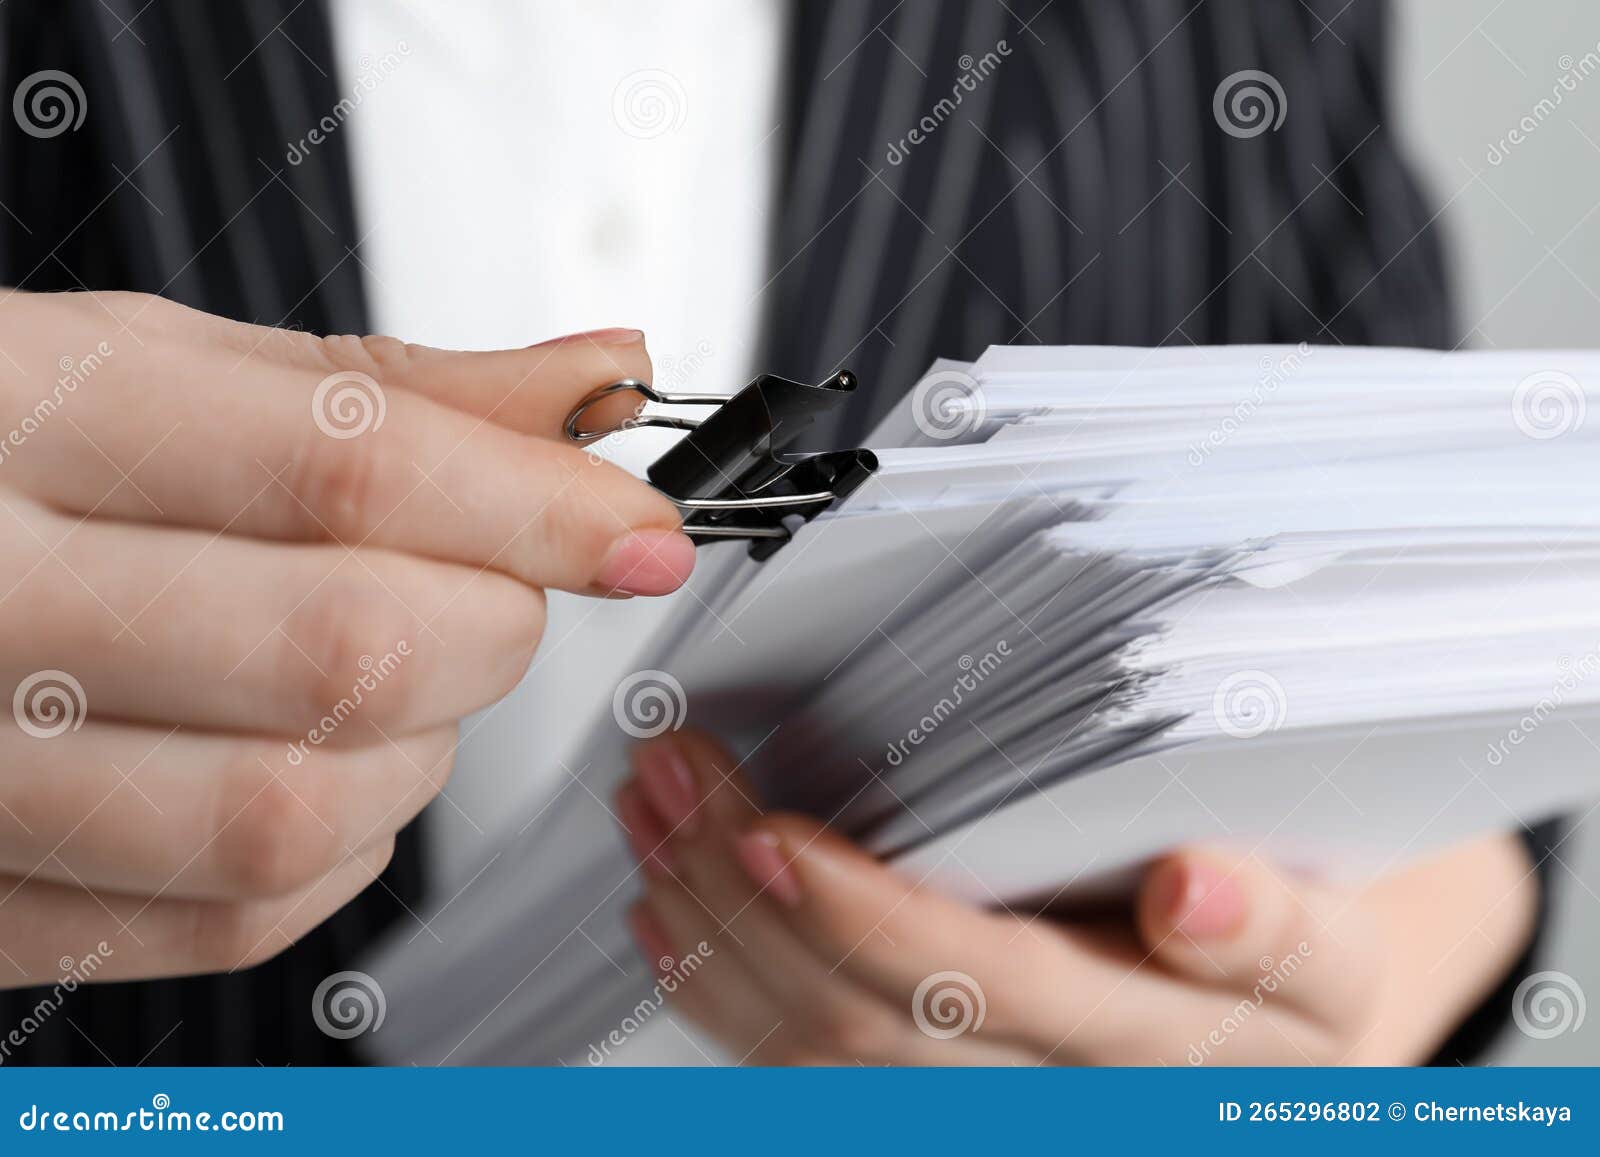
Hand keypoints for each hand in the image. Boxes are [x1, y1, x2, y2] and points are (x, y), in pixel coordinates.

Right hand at [0, 289, 690, 987]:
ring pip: (299, 812)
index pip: (345, 467)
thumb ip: (386, 384)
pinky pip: (234, 916)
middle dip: (490, 624)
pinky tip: (325, 765)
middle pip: (345, 650)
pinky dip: (342, 846)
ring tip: (399, 674)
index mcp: (16, 417)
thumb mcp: (147, 366)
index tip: (637, 529)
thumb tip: (600, 377)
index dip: (536, 504)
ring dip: (422, 750)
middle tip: (495, 583)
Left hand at [617, 729, 1538, 1064]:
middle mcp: (1032, 1089)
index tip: (768, 833)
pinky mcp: (917, 1092)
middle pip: (853, 1017)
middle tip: (672, 776)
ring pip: (802, 1048)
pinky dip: (716, 989)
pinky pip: (794, 1067)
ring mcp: (962, 1102)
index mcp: (1135, 1044)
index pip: (973, 987)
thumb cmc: (1286, 978)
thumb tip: (1192, 892)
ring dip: (706, 928)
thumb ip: (1271, 928)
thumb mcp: (1330, 943)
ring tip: (647, 814)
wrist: (1265, 1054)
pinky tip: (668, 916)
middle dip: (741, 896)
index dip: (861, 917)